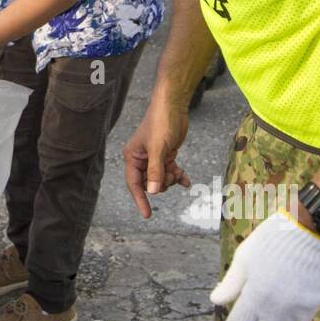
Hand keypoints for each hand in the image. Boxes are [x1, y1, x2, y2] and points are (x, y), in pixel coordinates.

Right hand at [123, 90, 190, 216]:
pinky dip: (179, 176)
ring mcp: (154, 157)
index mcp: (132, 157)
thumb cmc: (161, 123)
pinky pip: (170, 172)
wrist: (173, 105)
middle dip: (161, 183)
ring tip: (178, 172)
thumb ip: (155, 171)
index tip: (148, 215)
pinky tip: (187, 181)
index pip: (134, 184)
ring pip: (161, 179)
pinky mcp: (165, 154)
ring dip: (171, 179)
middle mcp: (141, 159)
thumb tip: (153, 192)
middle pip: (149, 183)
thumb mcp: (158, 148)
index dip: (140, 200)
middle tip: (171, 175)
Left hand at [210, 209, 319, 320]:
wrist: (305, 232)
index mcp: (255, 295)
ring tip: (263, 316)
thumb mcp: (243, 259)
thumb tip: (216, 301)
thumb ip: (230, 284)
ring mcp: (296, 307)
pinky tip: (284, 311)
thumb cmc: (268, 242)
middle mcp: (276, 307)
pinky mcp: (312, 304)